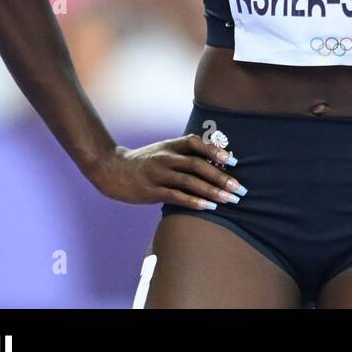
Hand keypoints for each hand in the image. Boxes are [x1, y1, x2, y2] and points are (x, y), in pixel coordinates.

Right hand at [90, 135, 246, 209]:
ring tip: (230, 200)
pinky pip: (176, 196)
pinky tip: (209, 207)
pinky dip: (194, 201)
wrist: (111, 169)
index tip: (234, 162)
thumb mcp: (163, 150)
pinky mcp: (151, 191)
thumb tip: (214, 163)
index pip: (197, 144)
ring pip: (190, 182)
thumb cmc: (144, 162)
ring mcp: (158, 174)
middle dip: (222, 177)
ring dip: (213, 191)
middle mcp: (166, 157)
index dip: (216, 151)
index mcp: (171, 145)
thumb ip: (184, 154)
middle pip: (199, 165)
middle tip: (240, 188)